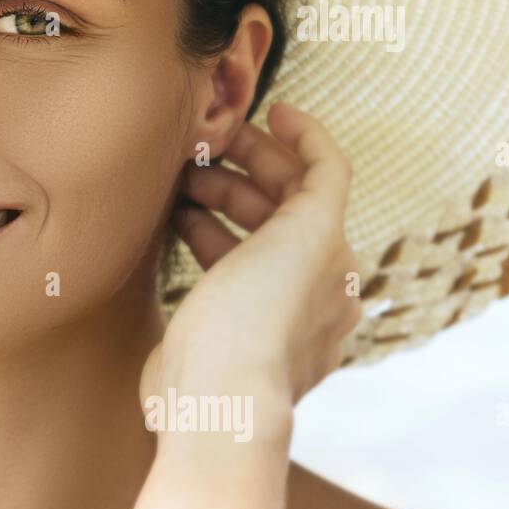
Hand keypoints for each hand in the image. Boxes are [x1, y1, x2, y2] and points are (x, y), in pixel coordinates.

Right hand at [140, 102, 362, 426]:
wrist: (213, 400)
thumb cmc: (257, 320)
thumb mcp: (307, 234)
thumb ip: (317, 180)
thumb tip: (308, 142)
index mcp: (333, 262)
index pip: (324, 179)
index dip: (299, 138)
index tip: (269, 108)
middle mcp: (308, 287)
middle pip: (281, 205)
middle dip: (245, 166)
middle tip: (204, 142)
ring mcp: (265, 310)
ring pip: (247, 235)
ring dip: (217, 198)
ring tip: (178, 180)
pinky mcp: (225, 330)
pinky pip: (219, 265)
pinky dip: (201, 234)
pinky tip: (175, 221)